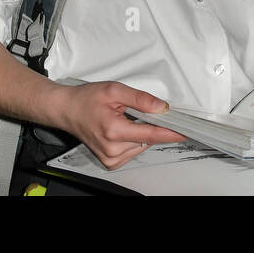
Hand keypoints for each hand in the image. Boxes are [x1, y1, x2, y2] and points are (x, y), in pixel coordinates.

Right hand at [49, 81, 183, 169]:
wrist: (66, 110)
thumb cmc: (86, 99)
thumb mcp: (114, 90)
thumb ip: (140, 99)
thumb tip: (162, 108)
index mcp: (114, 130)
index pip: (152, 134)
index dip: (171, 132)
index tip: (186, 131)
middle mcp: (112, 149)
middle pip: (148, 139)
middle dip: (150, 125)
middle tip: (134, 111)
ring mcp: (111, 158)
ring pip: (142, 145)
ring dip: (140, 133)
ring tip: (122, 119)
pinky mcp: (110, 162)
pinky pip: (133, 151)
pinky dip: (132, 140)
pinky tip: (120, 130)